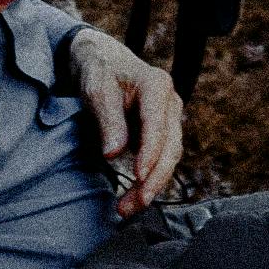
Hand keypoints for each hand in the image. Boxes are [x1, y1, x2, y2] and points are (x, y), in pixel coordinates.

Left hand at [68, 23, 183, 214]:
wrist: (103, 60)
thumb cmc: (100, 71)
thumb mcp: (97, 91)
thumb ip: (108, 121)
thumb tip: (113, 154)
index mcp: (156, 86)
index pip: (157, 125)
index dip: (150, 153)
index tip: (138, 177)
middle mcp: (170, 103)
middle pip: (171, 147)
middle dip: (154, 179)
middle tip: (134, 203)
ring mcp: (169, 119)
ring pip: (169, 158)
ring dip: (152, 186)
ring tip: (127, 208)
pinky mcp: (161, 133)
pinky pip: (160, 160)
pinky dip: (149, 181)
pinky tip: (133, 198)